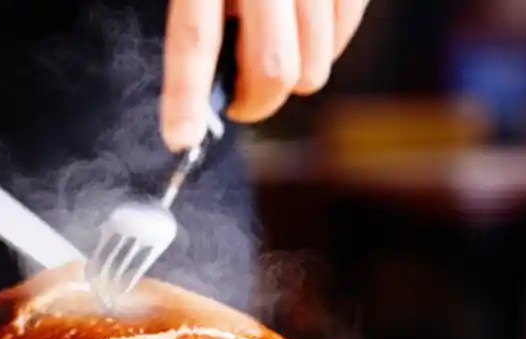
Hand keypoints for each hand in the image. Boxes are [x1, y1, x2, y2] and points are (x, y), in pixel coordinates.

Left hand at [161, 0, 369, 149]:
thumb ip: (203, 11)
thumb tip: (207, 84)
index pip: (195, 39)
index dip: (185, 95)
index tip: (180, 139)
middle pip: (274, 69)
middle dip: (259, 103)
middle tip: (241, 104)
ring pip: (316, 66)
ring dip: (295, 79)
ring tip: (276, 52)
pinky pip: (345, 33)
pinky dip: (328, 46)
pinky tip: (306, 26)